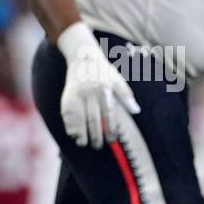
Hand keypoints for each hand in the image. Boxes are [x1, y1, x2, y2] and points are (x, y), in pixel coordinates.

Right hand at [57, 22, 139, 148]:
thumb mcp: (118, 80)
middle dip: (96, 135)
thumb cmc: (104, 72)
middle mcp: (91, 92)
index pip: (109, 113)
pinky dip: (69, 124)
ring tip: (84, 143)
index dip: (110, 128)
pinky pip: (67, 113)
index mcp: (106, 89)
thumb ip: (126, 95)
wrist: (83, 57)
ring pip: (79, 117)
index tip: (112, 140)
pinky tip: (73, 134)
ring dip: (81, 133)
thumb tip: (136, 111)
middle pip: (93, 118)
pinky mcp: (67, 95)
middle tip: (98, 146)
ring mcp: (77, 94)